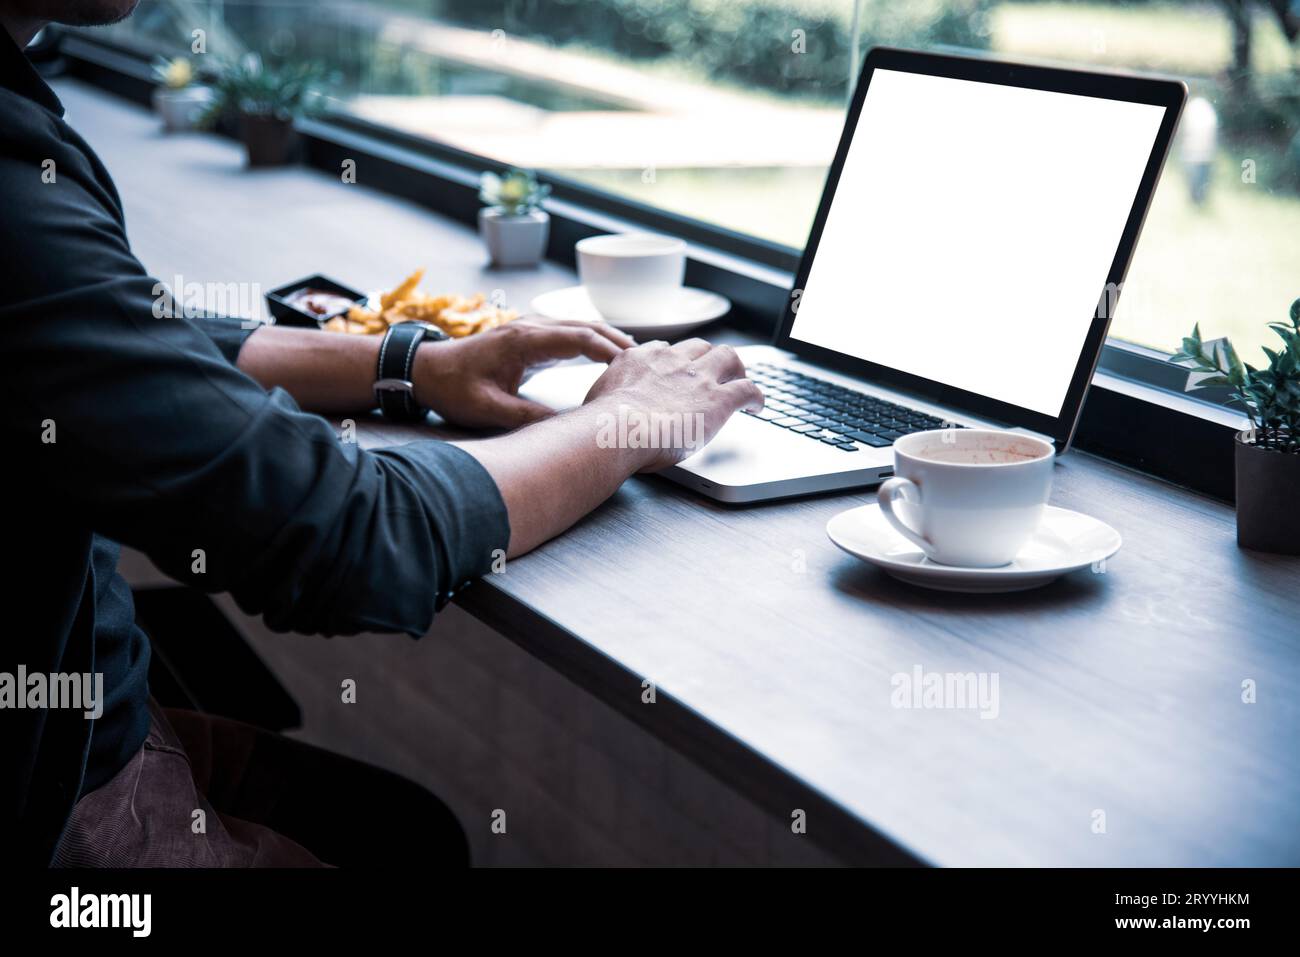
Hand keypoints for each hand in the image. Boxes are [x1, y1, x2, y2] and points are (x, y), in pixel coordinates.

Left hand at [413, 317, 634, 428]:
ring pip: (580, 326)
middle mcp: (530, 327)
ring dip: (608, 339)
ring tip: (636, 359)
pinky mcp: (528, 335)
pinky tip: (606, 355)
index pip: (579, 338)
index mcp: (524, 340)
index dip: (610, 351)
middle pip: (586, 326)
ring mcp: (529, 327)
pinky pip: (568, 333)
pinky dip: (592, 341)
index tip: (633, 367)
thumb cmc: (452, 388)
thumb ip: (528, 417)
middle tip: (647, 361)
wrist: (425, 369)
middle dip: (618, 342)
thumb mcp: (489, 409)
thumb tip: (566, 429)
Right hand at [583, 339, 763, 471]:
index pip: (665, 352)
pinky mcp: (719, 399)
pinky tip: (757, 407)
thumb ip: (608, 396)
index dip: (676, 362)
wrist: (618, 429)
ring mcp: (698, 378)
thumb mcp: (597, 398)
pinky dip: (756, 396)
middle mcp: (672, 362)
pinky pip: (747, 389)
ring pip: (728, 357)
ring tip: (740, 381)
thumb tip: (600, 409)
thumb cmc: (601, 424)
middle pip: (700, 347)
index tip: (678, 372)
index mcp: (642, 359)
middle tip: (714, 373)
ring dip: (737, 369)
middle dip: (709, 358)